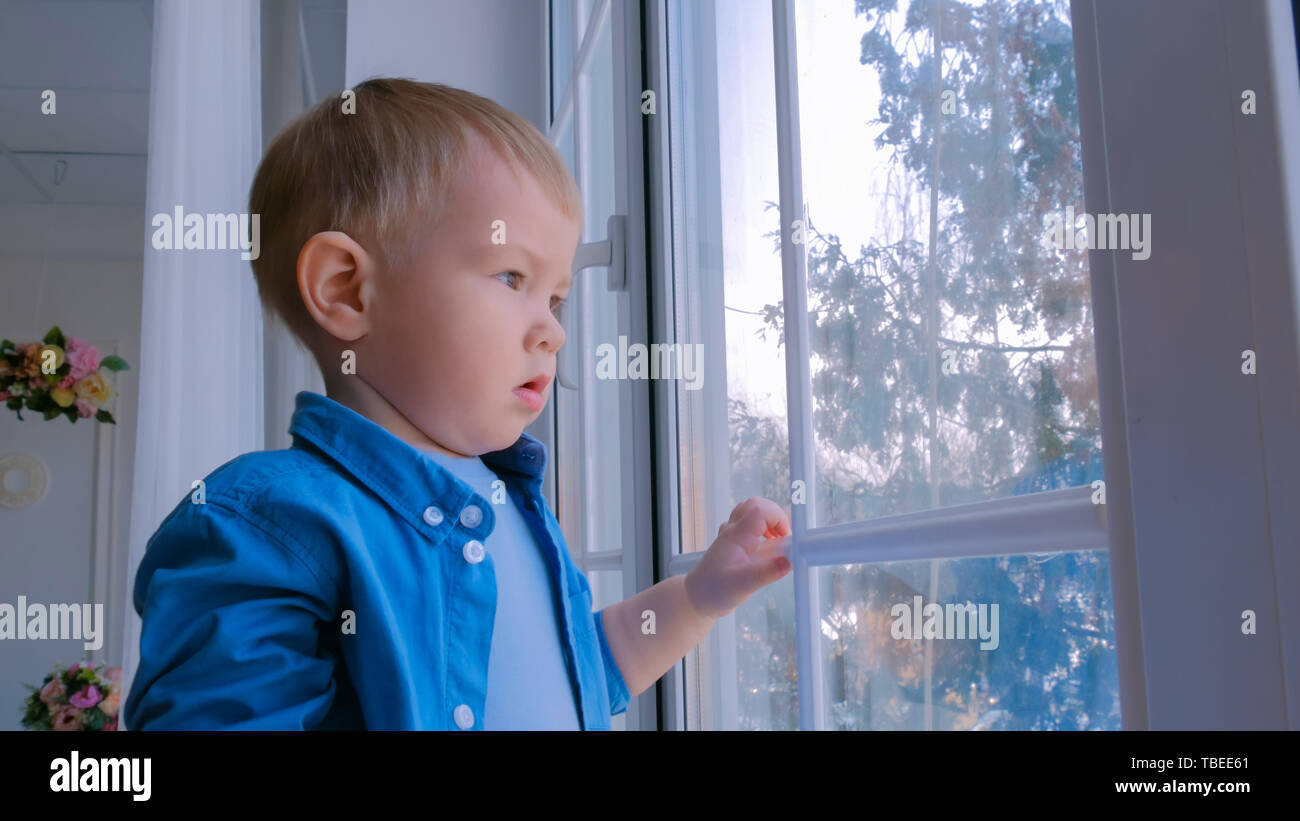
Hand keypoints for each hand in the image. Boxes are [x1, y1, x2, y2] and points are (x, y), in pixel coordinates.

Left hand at [684, 497, 791, 619]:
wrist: (696, 599)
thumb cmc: (713, 591)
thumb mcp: (743, 586)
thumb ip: (766, 573)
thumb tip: (789, 561)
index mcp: (736, 536)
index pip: (760, 511)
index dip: (778, 519)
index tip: (786, 538)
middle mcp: (733, 531)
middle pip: (756, 505)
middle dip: (776, 517)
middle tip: (784, 538)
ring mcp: (732, 536)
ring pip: (751, 513)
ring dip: (769, 522)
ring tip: (777, 543)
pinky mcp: (733, 543)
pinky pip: (749, 526)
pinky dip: (762, 531)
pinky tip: (766, 549)